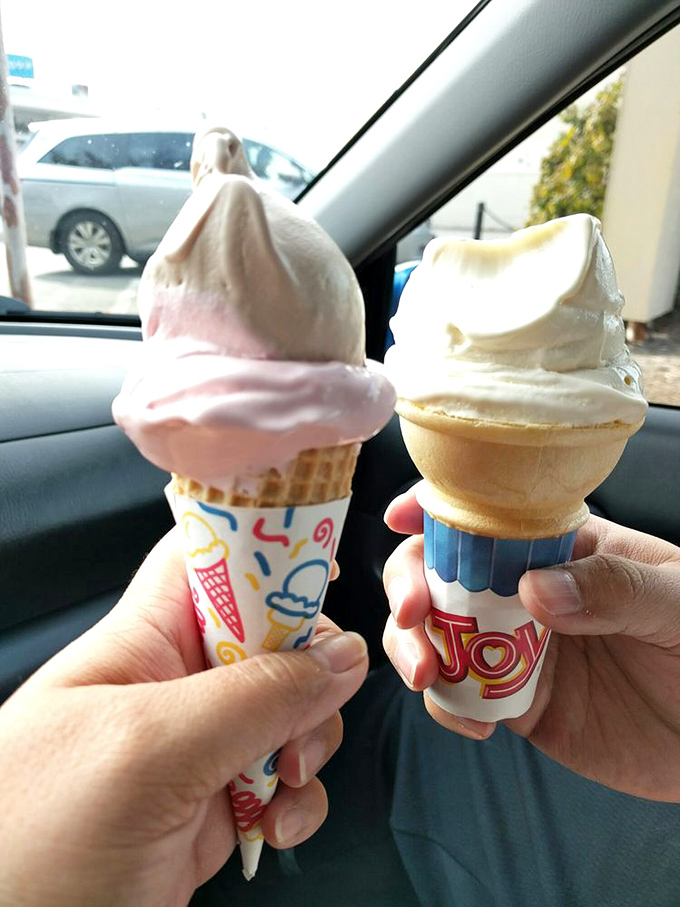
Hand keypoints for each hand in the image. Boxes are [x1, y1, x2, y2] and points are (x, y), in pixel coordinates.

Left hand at [0, 532, 367, 906]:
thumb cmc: (32, 848)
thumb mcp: (148, 752)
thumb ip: (254, 696)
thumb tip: (343, 657)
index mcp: (141, 642)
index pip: (210, 558)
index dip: (268, 549)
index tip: (329, 570)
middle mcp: (171, 687)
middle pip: (269, 636)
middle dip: (309, 666)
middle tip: (309, 704)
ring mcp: (194, 751)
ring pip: (287, 710)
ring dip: (310, 738)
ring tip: (289, 776)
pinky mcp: (211, 808)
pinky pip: (281, 780)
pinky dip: (297, 799)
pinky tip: (277, 825)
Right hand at [383, 484, 679, 802]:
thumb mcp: (678, 604)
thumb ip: (615, 589)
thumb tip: (535, 589)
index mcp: (564, 548)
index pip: (491, 514)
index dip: (437, 509)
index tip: (401, 517)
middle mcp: (527, 592)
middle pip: (442, 571)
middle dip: (409, 584)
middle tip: (412, 615)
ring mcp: (514, 647)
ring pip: (436, 632)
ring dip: (411, 646)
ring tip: (426, 674)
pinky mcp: (515, 701)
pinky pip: (459, 695)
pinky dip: (446, 705)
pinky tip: (474, 724)